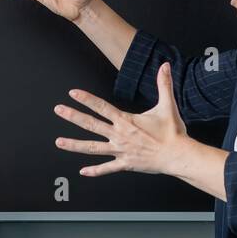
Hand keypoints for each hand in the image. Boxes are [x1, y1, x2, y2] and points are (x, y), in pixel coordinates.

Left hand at [53, 63, 188, 175]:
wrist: (177, 155)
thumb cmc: (172, 132)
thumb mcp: (168, 105)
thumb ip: (164, 84)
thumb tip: (166, 66)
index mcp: (126, 121)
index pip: (101, 107)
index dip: (86, 99)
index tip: (72, 93)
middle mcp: (119, 135)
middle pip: (91, 124)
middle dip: (73, 116)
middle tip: (58, 110)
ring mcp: (120, 150)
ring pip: (92, 148)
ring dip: (74, 145)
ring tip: (58, 142)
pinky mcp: (125, 164)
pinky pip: (107, 168)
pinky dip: (95, 171)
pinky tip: (83, 172)